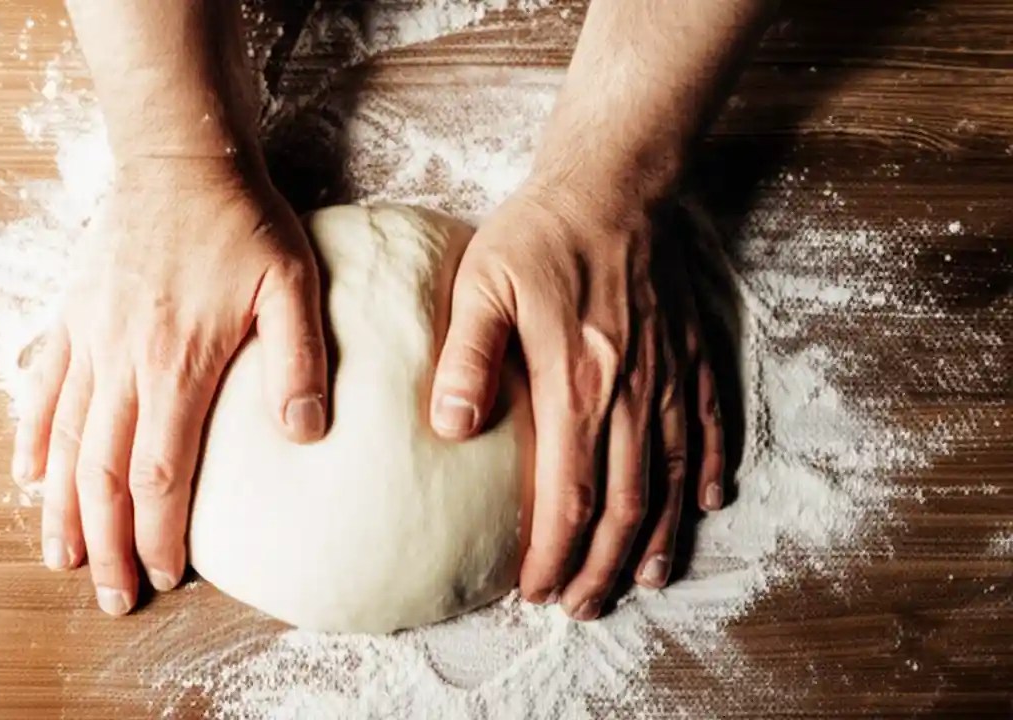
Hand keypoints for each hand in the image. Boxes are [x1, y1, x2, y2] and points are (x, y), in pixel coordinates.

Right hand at [12, 157, 328, 615]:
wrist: (180, 157)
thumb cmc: (243, 221)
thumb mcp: (291, 283)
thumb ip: (298, 361)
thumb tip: (305, 434)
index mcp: (176, 362)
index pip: (158, 472)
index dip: (158, 532)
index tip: (167, 574)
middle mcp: (121, 361)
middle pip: (102, 473)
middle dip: (105, 542)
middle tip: (111, 596)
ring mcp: (87, 339)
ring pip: (62, 441)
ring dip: (60, 507)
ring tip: (60, 558)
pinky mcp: (70, 317)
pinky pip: (40, 388)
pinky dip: (30, 437)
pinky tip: (26, 475)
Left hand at [429, 174, 723, 620]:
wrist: (612, 181)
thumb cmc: (539, 234)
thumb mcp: (481, 285)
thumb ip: (466, 358)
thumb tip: (451, 429)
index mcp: (578, 382)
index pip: (570, 492)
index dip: (555, 551)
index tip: (535, 590)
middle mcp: (633, 390)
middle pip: (626, 503)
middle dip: (602, 565)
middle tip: (581, 607)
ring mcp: (668, 374)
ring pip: (672, 477)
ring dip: (657, 537)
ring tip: (640, 581)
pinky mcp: (689, 354)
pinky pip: (709, 423)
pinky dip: (708, 468)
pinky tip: (706, 501)